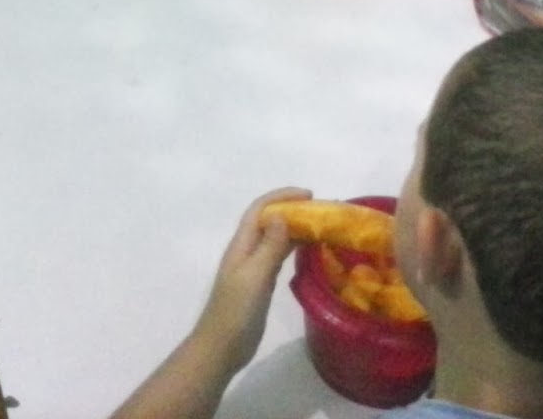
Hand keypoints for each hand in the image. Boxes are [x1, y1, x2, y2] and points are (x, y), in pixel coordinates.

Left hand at [191, 187, 310, 375]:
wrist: (221, 347)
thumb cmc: (235, 311)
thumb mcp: (255, 276)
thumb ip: (268, 247)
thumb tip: (281, 214)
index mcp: (241, 245)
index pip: (260, 209)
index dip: (282, 197)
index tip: (310, 195)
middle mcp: (246, 251)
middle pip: (268, 221)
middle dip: (292, 210)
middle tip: (322, 212)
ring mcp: (253, 268)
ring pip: (274, 238)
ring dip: (294, 229)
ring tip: (320, 227)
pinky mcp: (260, 284)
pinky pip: (278, 257)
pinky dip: (293, 249)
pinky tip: (308, 252)